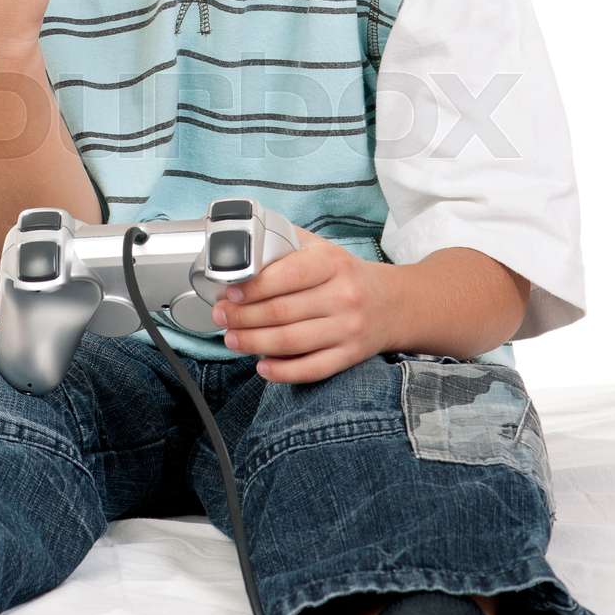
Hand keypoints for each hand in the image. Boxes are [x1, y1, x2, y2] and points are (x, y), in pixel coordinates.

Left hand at [209, 227, 400, 382]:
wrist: (393, 303)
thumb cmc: (345, 274)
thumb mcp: (321, 248)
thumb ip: (285, 243)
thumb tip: (241, 246)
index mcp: (332, 263)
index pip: (285, 276)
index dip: (252, 287)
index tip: (229, 292)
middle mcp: (343, 296)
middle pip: (281, 312)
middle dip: (242, 317)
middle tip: (221, 317)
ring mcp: (348, 329)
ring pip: (291, 342)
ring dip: (253, 343)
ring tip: (232, 339)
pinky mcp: (350, 355)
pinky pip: (312, 369)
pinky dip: (283, 371)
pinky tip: (262, 366)